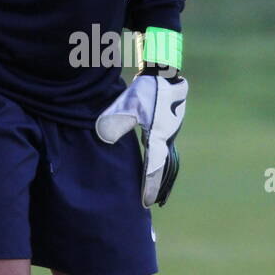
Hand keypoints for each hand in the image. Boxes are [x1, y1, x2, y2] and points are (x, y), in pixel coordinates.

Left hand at [95, 70, 187, 206]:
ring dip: (162, 173)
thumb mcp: (128, 104)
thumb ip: (116, 120)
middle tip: (154, 202)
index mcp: (158, 137)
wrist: (164, 72)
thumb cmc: (146, 88)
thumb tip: (103, 137)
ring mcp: (170, 131)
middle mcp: (167, 137)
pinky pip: (165, 149)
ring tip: (159, 189)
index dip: (149, 185)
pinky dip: (162, 161)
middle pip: (164, 167)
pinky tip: (156, 163)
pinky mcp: (168, 124)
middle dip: (159, 184)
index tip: (146, 202)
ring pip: (167, 158)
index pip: (154, 167)